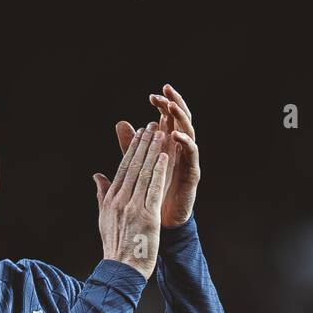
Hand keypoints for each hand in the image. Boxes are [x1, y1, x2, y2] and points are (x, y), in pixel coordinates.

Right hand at [94, 126, 168, 278]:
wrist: (121, 269)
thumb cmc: (115, 247)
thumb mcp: (104, 218)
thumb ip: (102, 194)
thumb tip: (97, 176)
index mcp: (110, 200)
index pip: (122, 168)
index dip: (132, 149)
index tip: (139, 134)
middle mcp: (120, 200)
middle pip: (133, 165)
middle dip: (143, 143)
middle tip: (151, 125)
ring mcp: (133, 207)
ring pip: (144, 172)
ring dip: (153, 151)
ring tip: (161, 134)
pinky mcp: (147, 215)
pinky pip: (153, 188)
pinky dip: (159, 171)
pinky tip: (165, 156)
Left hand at [104, 84, 199, 229]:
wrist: (161, 222)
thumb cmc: (151, 193)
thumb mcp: (138, 164)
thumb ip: (131, 144)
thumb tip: (120, 123)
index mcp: (168, 145)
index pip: (168, 120)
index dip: (162, 106)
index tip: (152, 96)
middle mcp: (180, 150)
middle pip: (181, 120)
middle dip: (174, 104)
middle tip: (165, 90)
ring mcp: (187, 160)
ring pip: (189, 131)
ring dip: (180, 117)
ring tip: (169, 106)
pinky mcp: (192, 173)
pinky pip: (192, 154)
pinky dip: (185, 142)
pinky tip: (175, 134)